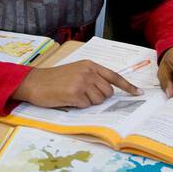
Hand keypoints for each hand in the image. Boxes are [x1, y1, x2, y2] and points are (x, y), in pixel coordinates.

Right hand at [11, 60, 140, 108]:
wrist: (34, 82)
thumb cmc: (54, 79)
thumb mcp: (75, 71)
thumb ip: (91, 77)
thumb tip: (106, 92)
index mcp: (90, 65)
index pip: (114, 76)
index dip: (127, 86)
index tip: (138, 93)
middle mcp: (88, 72)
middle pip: (108, 92)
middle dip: (99, 97)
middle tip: (83, 95)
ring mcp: (82, 82)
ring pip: (98, 100)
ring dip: (89, 102)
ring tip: (74, 96)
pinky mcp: (75, 94)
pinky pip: (86, 106)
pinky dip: (79, 106)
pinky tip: (68, 99)